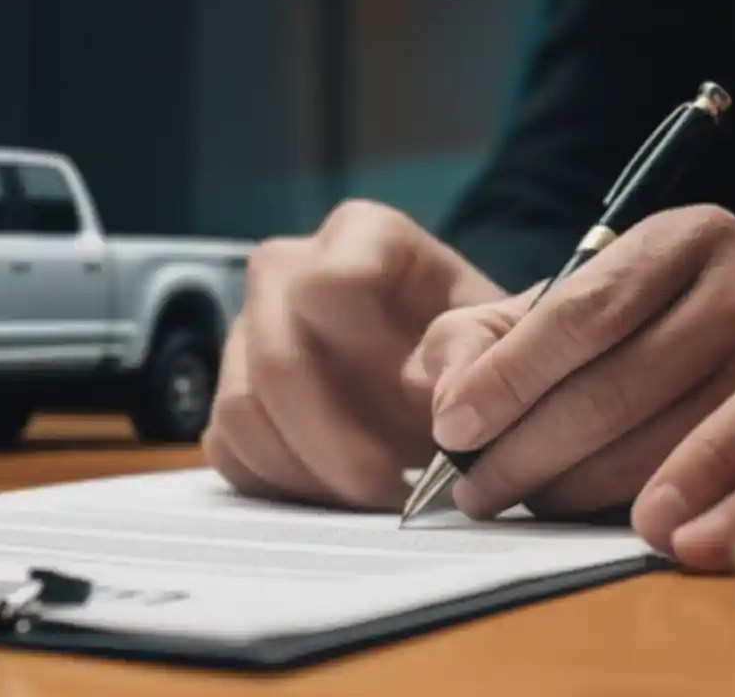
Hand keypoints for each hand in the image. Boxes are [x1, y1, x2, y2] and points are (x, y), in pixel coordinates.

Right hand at [202, 200, 503, 508]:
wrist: (448, 375)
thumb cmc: (476, 349)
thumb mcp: (504, 337)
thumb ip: (478, 349)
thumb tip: (430, 390)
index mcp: (359, 235)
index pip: (330, 284)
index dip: (372, 355)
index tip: (427, 408)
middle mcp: (286, 272)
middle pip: (275, 356)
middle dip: (334, 439)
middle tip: (392, 491)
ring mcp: (247, 334)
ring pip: (243, 409)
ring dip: (310, 472)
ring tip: (372, 498)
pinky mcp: (233, 395)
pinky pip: (230, 449)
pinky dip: (283, 486)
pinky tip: (340, 496)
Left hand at [417, 205, 734, 520]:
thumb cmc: (636, 318)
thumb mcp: (559, 300)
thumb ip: (482, 334)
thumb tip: (447, 398)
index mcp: (682, 239)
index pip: (577, 317)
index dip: (506, 381)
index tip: (451, 430)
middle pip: (616, 391)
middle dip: (527, 452)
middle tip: (474, 491)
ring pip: (664, 447)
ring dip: (578, 490)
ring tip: (523, 502)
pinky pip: (728, 486)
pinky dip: (657, 510)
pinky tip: (607, 520)